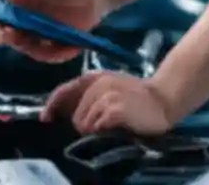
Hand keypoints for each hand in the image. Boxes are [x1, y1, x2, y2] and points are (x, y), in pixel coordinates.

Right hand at [0, 0, 101, 62]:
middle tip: (15, 34)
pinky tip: (71, 46)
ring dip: (38, 48)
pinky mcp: (57, 50)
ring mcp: (40, 42)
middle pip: (11, 41)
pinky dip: (60, 53)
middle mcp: (24, 30)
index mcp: (16, 13)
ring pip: (33, 51)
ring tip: (51, 39)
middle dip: (12, 39)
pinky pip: (54, 55)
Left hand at [41, 72, 173, 135]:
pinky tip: (117, 127)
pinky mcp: (115, 109)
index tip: (45, 118)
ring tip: (111, 127)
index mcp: (94, 77)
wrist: (163, 99)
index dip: (52, 106)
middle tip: (102, 126)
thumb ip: (87, 96)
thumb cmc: (134, 96)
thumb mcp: (109, 89)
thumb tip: (60, 112)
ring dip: (95, 130)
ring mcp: (107, 96)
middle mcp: (98, 84)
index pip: (64, 90)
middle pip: (76, 116)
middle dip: (84, 125)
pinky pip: (98, 127)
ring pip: (85, 123)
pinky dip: (104, 131)